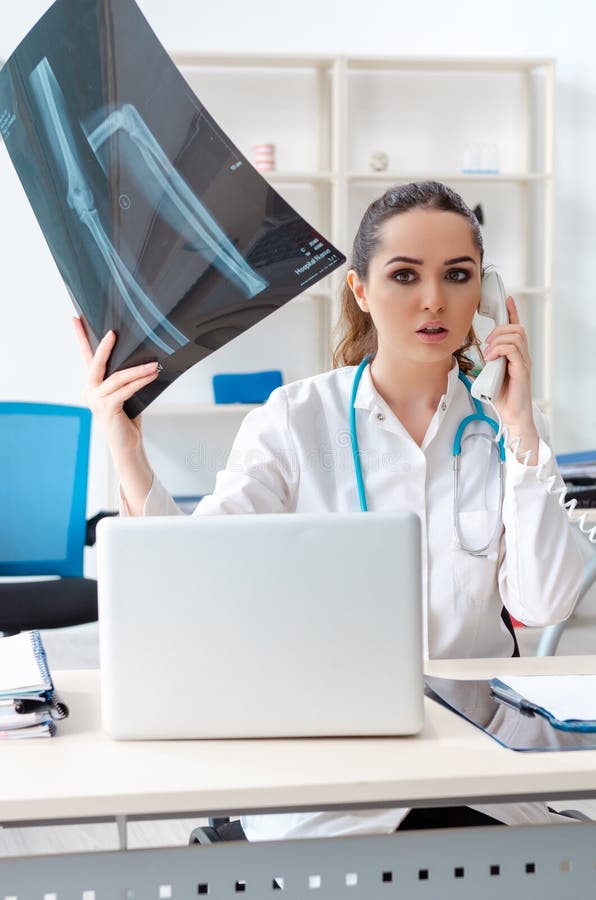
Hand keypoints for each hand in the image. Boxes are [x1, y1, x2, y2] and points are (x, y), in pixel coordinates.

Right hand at [73, 317, 158, 456]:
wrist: (127, 445)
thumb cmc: (128, 419)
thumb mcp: (125, 394)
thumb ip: (124, 379)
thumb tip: (141, 358)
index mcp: (93, 386)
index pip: (87, 358)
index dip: (81, 338)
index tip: (75, 319)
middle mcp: (90, 391)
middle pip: (96, 364)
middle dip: (105, 347)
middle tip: (113, 333)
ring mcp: (96, 400)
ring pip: (117, 378)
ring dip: (138, 370)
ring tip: (154, 364)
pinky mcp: (107, 408)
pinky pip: (125, 390)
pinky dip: (140, 382)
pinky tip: (152, 375)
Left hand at [483, 296, 538, 460]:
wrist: (512, 416)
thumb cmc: (502, 398)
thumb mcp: (491, 375)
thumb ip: (489, 362)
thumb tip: (479, 354)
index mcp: (515, 355)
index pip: (516, 328)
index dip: (513, 312)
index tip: (508, 299)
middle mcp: (522, 356)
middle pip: (516, 328)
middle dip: (499, 329)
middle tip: (487, 343)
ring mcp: (523, 362)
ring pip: (516, 335)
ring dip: (498, 339)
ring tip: (489, 352)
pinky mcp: (522, 370)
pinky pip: (514, 349)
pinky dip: (500, 350)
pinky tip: (491, 359)